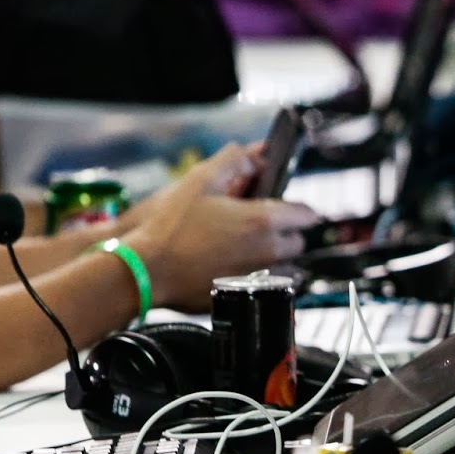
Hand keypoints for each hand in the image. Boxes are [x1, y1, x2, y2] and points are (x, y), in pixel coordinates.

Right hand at [124, 145, 318, 311]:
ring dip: (276, 258)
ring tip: (248, 249)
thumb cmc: (170, 227)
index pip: (307, 215)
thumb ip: (234, 161)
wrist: (147, 270)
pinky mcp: (247, 296)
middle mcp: (268, 251)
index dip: (297, 209)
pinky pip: (267, 286)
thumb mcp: (200, 180)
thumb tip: (256, 157)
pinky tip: (237, 267)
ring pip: (288, 267)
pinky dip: (260, 277)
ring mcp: (259, 277)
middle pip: (299, 243)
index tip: (287, 208)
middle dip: (286, 233)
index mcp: (262, 220)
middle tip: (261, 227)